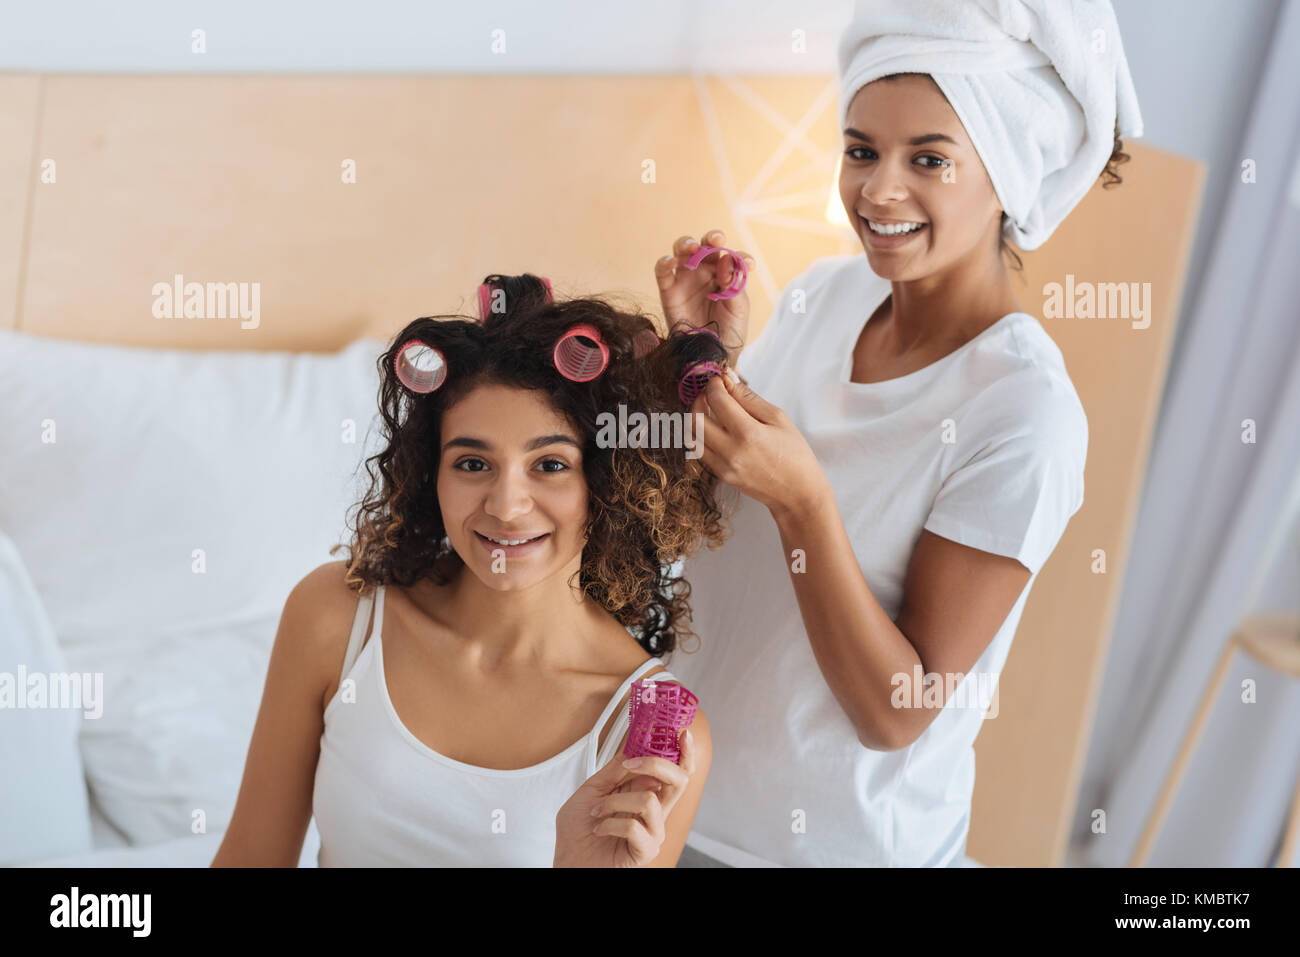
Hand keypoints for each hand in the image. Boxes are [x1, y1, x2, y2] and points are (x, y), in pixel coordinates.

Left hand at [553, 730, 697, 867]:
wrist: (568, 859)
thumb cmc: (579, 830)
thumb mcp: (592, 790)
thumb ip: (614, 771)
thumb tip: (632, 749)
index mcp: (646, 795)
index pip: (675, 772)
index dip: (684, 753)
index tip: (682, 734)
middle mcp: (655, 813)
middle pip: (679, 781)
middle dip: (658, 764)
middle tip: (632, 764)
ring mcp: (653, 832)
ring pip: (649, 801)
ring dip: (616, 802)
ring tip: (597, 811)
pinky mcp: (646, 850)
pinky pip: (634, 827)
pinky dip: (610, 823)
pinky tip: (599, 829)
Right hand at [654, 230, 752, 365]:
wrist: (709, 358)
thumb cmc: (727, 334)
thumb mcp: (738, 310)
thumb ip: (734, 286)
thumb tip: (727, 261)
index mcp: (725, 276)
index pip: (732, 258)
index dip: (740, 257)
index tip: (748, 264)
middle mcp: (705, 273)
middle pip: (706, 247)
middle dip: (712, 239)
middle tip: (718, 239)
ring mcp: (686, 280)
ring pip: (682, 251)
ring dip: (687, 243)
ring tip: (693, 247)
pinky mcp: (668, 290)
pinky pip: (662, 271)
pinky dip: (664, 262)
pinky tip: (671, 261)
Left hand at [691, 370, 830, 520]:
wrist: (798, 494)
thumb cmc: (795, 455)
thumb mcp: (778, 418)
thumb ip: (749, 398)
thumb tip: (728, 379)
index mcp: (749, 433)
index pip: (717, 401)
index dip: (713, 385)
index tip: (719, 380)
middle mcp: (731, 451)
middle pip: (696, 418)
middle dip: (699, 399)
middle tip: (711, 394)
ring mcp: (723, 466)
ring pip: (693, 436)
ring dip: (697, 418)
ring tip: (712, 411)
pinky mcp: (721, 476)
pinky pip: (700, 451)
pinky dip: (702, 436)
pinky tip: (716, 430)